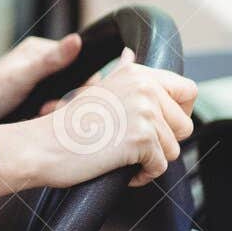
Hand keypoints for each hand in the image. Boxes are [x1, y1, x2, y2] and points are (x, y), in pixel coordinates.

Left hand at [0, 33, 83, 120]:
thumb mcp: (22, 77)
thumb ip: (51, 61)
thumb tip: (77, 39)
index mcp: (41, 49)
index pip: (81, 63)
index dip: (83, 85)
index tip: (65, 101)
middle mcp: (42, 62)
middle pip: (76, 82)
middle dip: (68, 100)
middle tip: (47, 112)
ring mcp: (38, 80)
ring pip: (66, 97)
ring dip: (59, 110)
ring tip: (40, 115)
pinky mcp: (34, 98)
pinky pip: (54, 106)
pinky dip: (50, 115)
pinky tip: (37, 119)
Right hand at [0, 49, 197, 191]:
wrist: (42, 146)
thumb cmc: (66, 125)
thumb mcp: (97, 89)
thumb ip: (122, 72)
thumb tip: (130, 55)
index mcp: (137, 73)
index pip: (189, 91)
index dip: (179, 113)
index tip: (159, 125)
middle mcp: (145, 88)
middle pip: (185, 125)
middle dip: (163, 141)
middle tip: (129, 142)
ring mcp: (145, 112)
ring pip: (173, 150)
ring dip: (149, 160)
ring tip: (119, 154)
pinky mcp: (142, 139)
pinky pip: (160, 167)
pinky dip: (141, 175)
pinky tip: (118, 166)